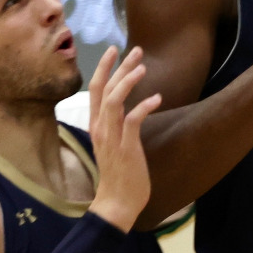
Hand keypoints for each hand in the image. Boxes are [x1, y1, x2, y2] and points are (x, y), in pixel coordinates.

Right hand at [87, 47, 162, 230]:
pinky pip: (132, 122)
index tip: (113, 51)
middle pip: (104, 90)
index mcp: (97, 126)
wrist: (116, 202)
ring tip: (143, 67)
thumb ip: (117, 126)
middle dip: (118, 68)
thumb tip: (128, 111)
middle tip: (136, 50)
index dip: (104, 69)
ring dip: (128, 82)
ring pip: (114, 102)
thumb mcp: (114, 144)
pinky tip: (157, 98)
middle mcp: (101, 129)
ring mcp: (112, 138)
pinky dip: (143, 107)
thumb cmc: (119, 174)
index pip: (95, 91)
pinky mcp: (125, 148)